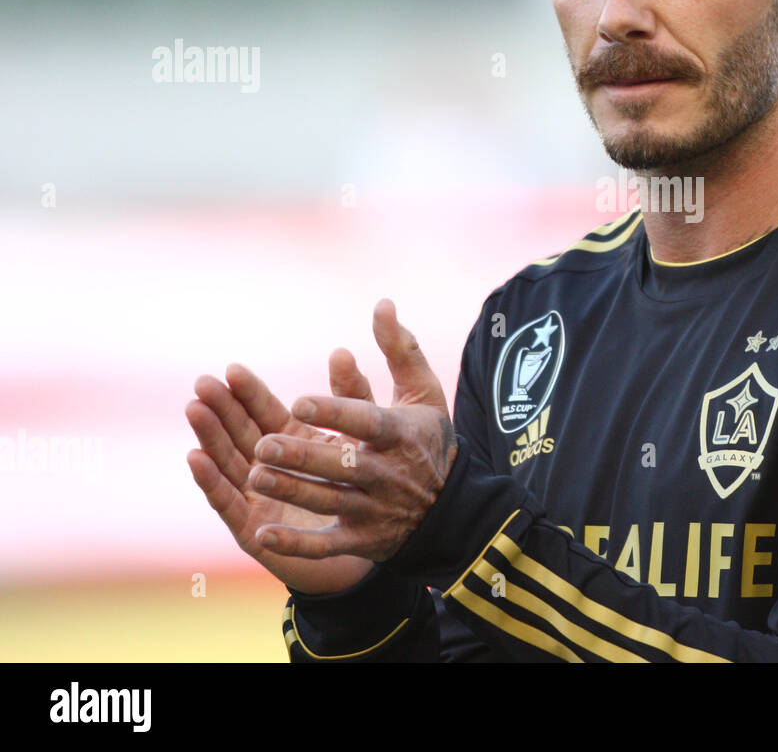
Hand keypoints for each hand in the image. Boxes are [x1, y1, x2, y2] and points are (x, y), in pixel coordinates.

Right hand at [186, 358, 375, 594]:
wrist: (372, 546)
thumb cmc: (363, 488)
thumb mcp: (362, 438)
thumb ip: (352, 398)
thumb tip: (342, 351)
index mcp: (293, 443)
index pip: (265, 413)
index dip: (248, 392)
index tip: (232, 369)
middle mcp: (269, 468)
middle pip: (240, 433)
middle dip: (221, 408)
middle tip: (203, 384)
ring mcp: (256, 499)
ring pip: (229, 463)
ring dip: (210, 437)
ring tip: (195, 410)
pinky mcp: (252, 530)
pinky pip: (229, 504)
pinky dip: (211, 481)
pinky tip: (196, 458)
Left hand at [247, 299, 458, 563]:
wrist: (451, 507)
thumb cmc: (427, 439)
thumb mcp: (423, 391)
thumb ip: (400, 349)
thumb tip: (381, 303)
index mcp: (400, 434)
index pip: (366, 423)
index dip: (335, 413)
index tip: (298, 403)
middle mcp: (387, 474)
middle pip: (341, 466)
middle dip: (301, 457)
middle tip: (262, 444)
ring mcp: (373, 510)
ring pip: (328, 501)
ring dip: (291, 491)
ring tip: (253, 476)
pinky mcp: (361, 540)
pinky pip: (327, 546)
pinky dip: (296, 544)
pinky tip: (264, 536)